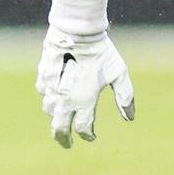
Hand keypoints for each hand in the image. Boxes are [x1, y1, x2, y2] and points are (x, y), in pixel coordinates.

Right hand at [36, 0, 134, 147]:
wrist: (77, 30)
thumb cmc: (101, 52)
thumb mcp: (119, 73)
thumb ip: (125, 97)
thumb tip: (130, 118)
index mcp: (84, 101)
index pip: (82, 129)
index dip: (88, 136)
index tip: (92, 137)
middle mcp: (65, 99)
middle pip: (59, 128)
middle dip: (63, 139)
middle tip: (67, 144)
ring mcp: (51, 88)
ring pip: (49, 111)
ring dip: (56, 118)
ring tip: (62, 119)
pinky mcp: (43, 75)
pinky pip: (43, 92)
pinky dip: (48, 98)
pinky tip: (54, 96)